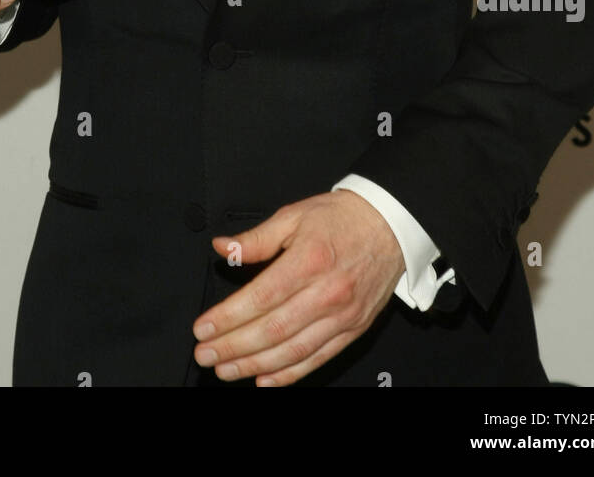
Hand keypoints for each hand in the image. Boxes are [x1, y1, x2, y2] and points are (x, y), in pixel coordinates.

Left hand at [192, 189, 404, 386]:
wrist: (391, 225)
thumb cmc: (343, 218)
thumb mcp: (294, 215)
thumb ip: (256, 238)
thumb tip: (222, 247)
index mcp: (310, 260)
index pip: (261, 297)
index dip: (228, 317)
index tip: (203, 328)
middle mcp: (327, 292)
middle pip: (273, 329)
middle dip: (233, 346)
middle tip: (205, 354)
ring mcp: (342, 315)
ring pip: (293, 350)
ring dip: (254, 364)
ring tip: (226, 370)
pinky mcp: (353, 329)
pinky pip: (318, 358)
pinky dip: (290, 374)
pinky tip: (265, 379)